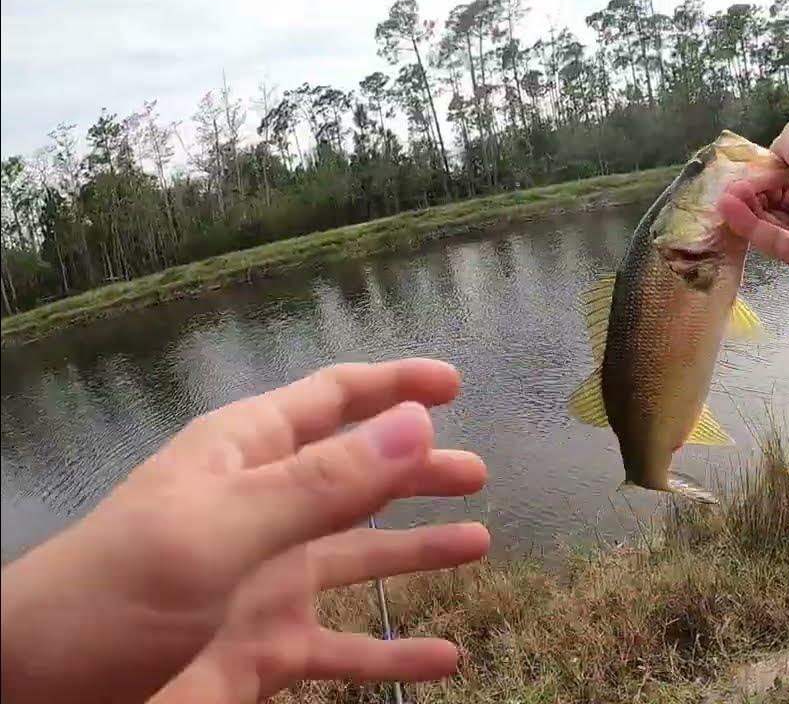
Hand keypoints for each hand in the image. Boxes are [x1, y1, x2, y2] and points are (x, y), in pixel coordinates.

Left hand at [0, 359, 488, 703]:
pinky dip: (396, 653)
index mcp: (244, 457)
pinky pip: (348, 647)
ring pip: (361, 557)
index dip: (393, 387)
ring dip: (418, 550)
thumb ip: (321, 484)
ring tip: (478, 543)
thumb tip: (420, 424)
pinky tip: (442, 658)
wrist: (39, 694)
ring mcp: (267, 582)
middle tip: (477, 473)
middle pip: (357, 477)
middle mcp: (264, 510)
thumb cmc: (115, 593)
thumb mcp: (220, 528)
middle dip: (416, 470)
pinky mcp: (266, 650)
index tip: (454, 383)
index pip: (331, 401)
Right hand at [718, 102, 788, 280]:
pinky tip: (730, 207)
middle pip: (788, 211)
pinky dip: (752, 227)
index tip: (748, 174)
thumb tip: (767, 168)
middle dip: (758, 197)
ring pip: (780, 229)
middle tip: (732, 187)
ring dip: (750, 211)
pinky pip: (779, 245)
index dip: (772, 181)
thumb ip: (780, 155)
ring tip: (726, 195)